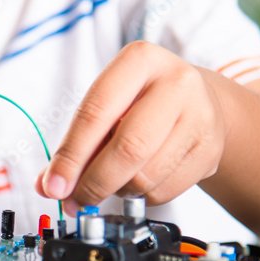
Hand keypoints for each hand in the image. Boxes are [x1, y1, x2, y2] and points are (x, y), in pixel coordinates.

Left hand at [37, 41, 228, 208]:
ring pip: (146, 175)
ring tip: (110, 181)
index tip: (54, 186)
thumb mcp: (107, 106)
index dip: (71, 155)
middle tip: (76, 200)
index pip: (96, 112)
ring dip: (118, 190)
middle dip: (94, 182)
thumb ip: (75, 143)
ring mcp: (200, 116)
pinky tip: (137, 181)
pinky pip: (165, 191)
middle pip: (128, 147)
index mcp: (139, 60)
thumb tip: (48, 185)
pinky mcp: (210, 150)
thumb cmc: (142, 102)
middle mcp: (176, 82)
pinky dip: (140, 197)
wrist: (201, 101)